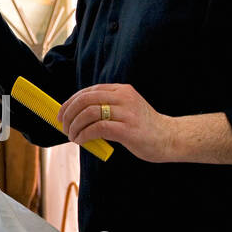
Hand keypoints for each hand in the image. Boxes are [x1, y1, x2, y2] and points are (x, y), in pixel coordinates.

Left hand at [58, 83, 173, 162]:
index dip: (71, 102)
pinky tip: (82, 141)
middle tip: (63, 127)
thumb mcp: (126, 110)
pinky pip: (98, 128)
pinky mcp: (127, 129)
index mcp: (121, 90)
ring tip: (72, 136)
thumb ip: (106, 108)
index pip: (89, 91)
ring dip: (75, 126)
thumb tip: (76, 117)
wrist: (169, 138)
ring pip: (89, 113)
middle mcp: (123, 97)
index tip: (62, 115)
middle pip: (85, 99)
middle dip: (69, 113)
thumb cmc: (144, 127)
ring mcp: (126, 112)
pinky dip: (84, 134)